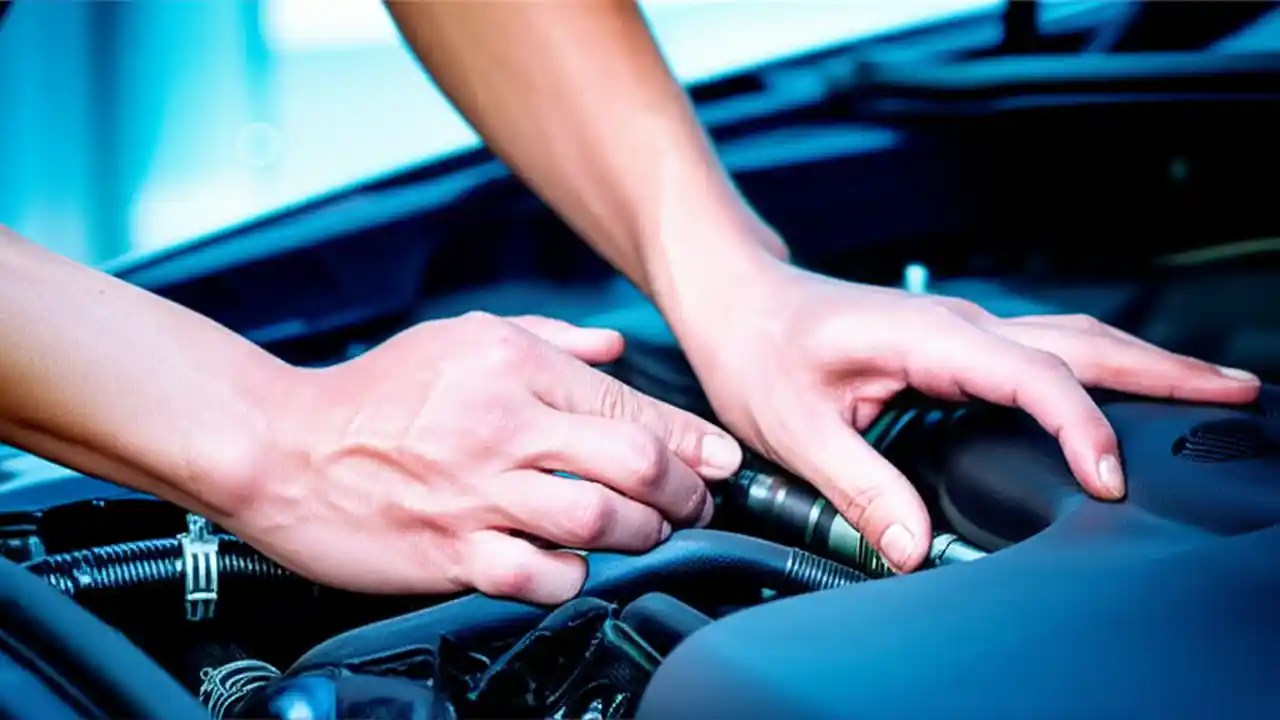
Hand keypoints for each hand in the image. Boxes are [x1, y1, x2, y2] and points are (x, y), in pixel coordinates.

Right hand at [228, 312, 740, 602]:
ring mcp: (478, 494)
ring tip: (646, 534)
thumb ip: (550, 338)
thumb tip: (615, 347)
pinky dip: (571, 578)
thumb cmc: (374, 393)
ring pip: (598, 522)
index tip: (721, 461)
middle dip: (683, 491)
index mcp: (512, 368)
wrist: (283, 446)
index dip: (692, 439)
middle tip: (694, 503)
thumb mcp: (463, 337)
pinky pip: (538, 577)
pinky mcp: (451, 552)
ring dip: (640, 535)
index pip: (629, 404)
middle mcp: (503, 428)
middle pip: (633, 463)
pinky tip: (572, 567)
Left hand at [673, 255, 1259, 572]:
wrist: (738, 300)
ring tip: (1209, 389)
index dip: (1080, 425)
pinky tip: (1118, 393)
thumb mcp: (795, 425)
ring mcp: (962, 331)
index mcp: (928, 335)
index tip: (1107, 479)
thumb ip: (858, 485)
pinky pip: (1043, 354)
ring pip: (1072, 342)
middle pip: (1082, 343)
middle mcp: (958, 325)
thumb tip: (913, 546)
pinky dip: (1096, 371)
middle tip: (1236, 395)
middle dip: (1161, 370)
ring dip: (1141, 365)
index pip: (1031, 376)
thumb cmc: (758, 345)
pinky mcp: (955, 345)